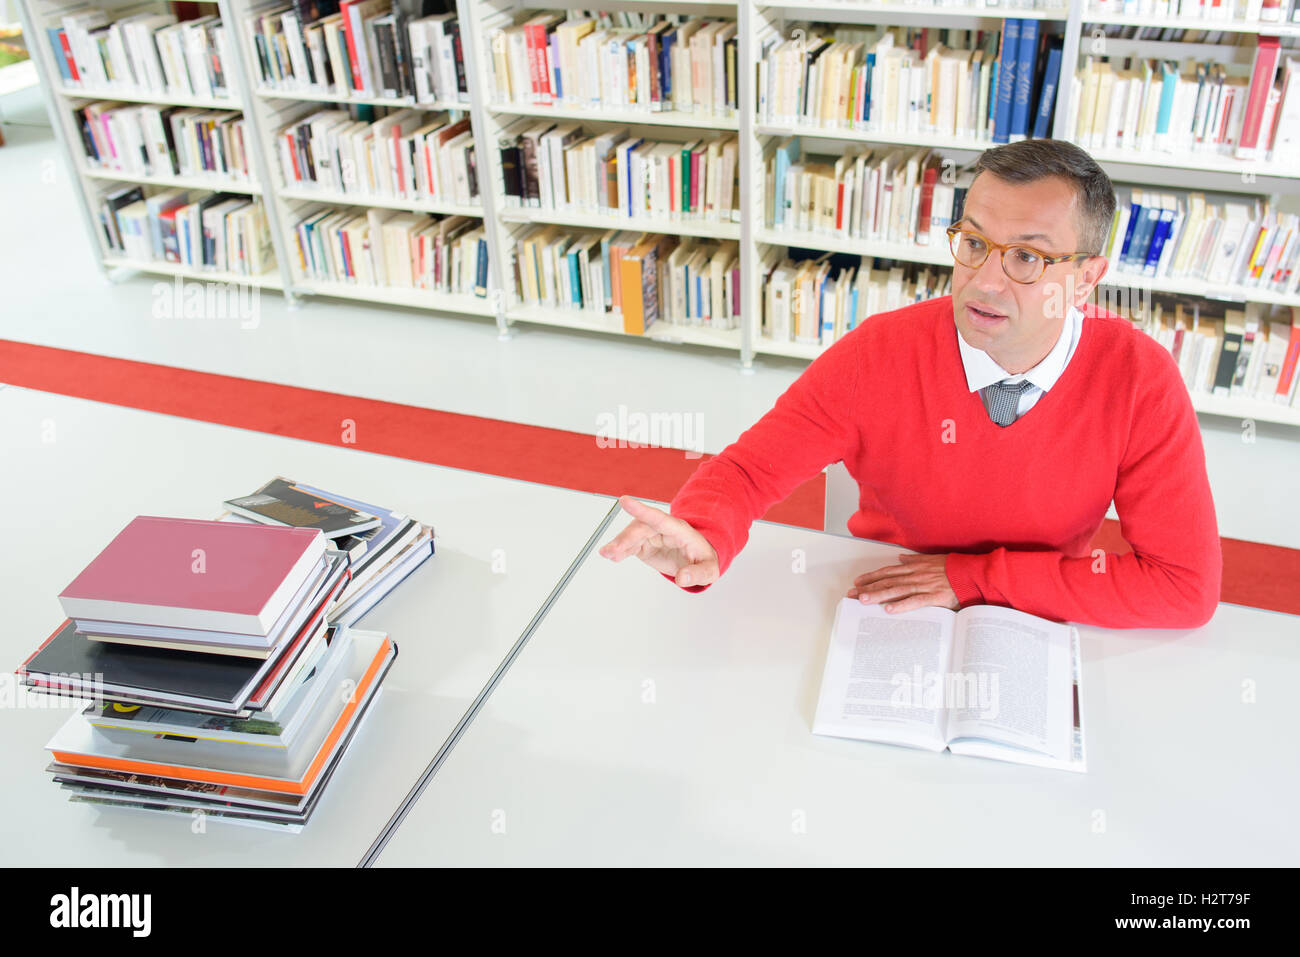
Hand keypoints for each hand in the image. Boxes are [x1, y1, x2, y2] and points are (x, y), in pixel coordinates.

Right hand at [599, 495, 719, 587]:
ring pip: (631, 535)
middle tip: (613, 550)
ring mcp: (652, 535)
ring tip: (607, 553)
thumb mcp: (709, 569)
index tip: (624, 501)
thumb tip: (683, 579)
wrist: (697, 559)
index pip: (660, 518)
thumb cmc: (703, 559)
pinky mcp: (644, 544)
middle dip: (626, 538)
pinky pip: (629, 545)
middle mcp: (663, 529)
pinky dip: (619, 550)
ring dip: (618, 544)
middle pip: (641, 528)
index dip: (641, 510)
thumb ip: (697, 573)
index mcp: (679, 530)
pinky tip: (611, 555)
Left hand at [847, 553, 959, 613]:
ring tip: (863, 600)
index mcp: (915, 567)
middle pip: (888, 581)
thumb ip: (915, 559)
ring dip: (879, 595)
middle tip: (852, 594)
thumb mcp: (932, 559)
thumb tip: (901, 557)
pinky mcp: (934, 596)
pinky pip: (915, 601)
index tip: (858, 582)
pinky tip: (889, 609)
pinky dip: (902, 605)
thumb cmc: (953, 568)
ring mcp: (924, 586)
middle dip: (868, 587)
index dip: (872, 577)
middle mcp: (916, 575)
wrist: (973, 573)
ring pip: (897, 590)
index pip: (888, 572)